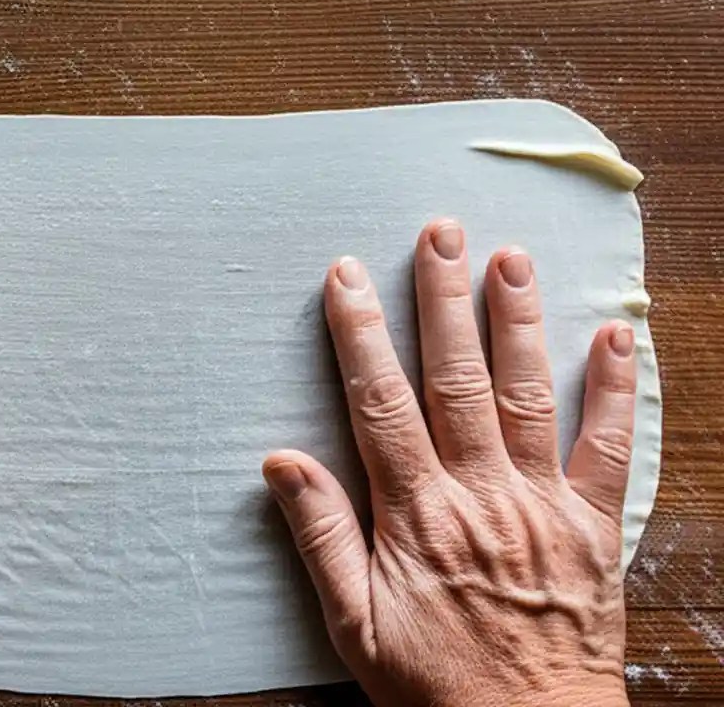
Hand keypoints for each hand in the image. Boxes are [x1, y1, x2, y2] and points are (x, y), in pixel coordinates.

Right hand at [264, 220, 633, 706]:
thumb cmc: (432, 684)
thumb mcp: (353, 624)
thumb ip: (321, 538)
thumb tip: (282, 463)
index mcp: (417, 516)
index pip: (381, 405)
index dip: (361, 336)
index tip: (348, 279)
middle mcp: (480, 496)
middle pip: (456, 381)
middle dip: (443, 302)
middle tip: (439, 234)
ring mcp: (541, 506)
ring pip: (526, 397)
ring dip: (516, 323)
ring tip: (508, 258)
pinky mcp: (591, 527)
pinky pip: (608, 450)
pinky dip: (612, 392)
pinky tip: (613, 338)